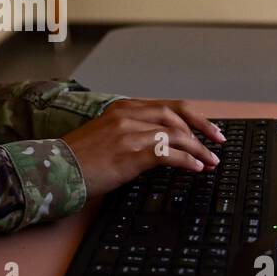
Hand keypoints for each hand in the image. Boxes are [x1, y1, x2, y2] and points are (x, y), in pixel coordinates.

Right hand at [60, 98, 225, 199]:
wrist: (58, 168)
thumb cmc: (80, 157)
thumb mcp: (107, 134)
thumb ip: (132, 131)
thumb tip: (162, 143)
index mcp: (124, 108)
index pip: (168, 106)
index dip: (194, 118)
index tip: (209, 130)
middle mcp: (128, 115)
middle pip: (177, 115)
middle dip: (203, 129)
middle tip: (218, 143)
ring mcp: (130, 133)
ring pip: (176, 134)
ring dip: (198, 149)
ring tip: (210, 161)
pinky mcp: (130, 153)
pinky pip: (168, 153)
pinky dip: (186, 161)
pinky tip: (194, 168)